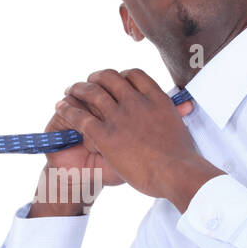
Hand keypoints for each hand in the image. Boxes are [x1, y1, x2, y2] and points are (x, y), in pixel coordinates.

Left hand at [54, 68, 219, 210]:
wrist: (176, 173)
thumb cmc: (182, 158)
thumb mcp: (181, 128)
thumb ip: (176, 114)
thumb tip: (185, 107)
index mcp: (155, 98)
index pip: (134, 75)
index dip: (122, 75)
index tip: (117, 79)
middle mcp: (136, 102)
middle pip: (110, 78)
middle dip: (97, 78)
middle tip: (89, 81)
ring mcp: (119, 117)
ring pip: (92, 93)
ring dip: (78, 89)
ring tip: (70, 90)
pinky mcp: (105, 135)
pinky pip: (80, 117)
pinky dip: (68, 110)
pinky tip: (61, 107)